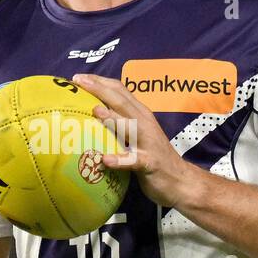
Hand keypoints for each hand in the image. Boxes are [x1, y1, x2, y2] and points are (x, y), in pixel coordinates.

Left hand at [71, 72, 199, 208]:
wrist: (179, 180)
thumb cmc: (151, 156)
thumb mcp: (136, 134)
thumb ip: (119, 122)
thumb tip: (92, 113)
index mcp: (140, 114)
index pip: (120, 90)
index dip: (99, 81)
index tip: (77, 77)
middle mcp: (144, 123)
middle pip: (122, 101)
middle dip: (100, 89)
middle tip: (79, 81)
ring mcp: (148, 142)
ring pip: (130, 126)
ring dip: (113, 118)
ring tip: (95, 111)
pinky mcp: (149, 163)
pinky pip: (134, 161)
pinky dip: (120, 160)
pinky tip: (106, 160)